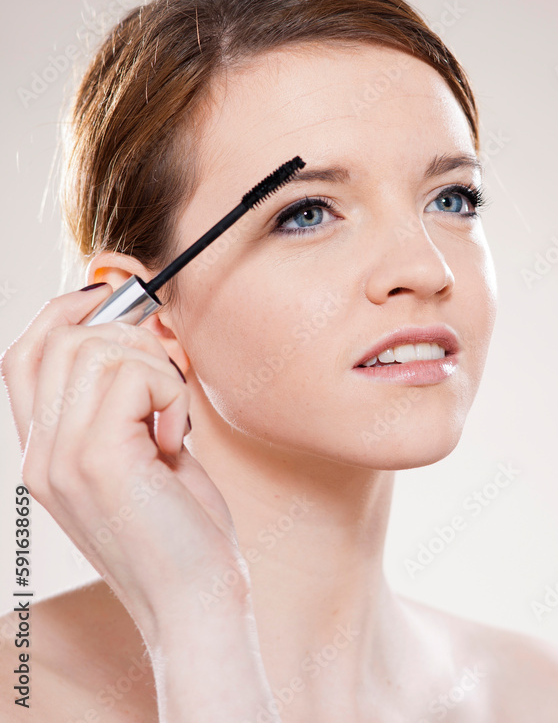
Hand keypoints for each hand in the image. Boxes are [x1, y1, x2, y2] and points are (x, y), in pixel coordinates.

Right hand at [1, 284, 252, 647]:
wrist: (194, 602)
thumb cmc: (179, 527)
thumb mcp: (138, 453)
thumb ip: (119, 399)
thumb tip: (131, 321)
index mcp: (41, 452)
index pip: (22, 355)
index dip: (62, 310)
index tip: (109, 296)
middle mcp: (39, 455)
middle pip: (61, 338)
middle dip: (128, 336)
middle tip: (167, 377)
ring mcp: (62, 458)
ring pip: (99, 348)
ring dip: (156, 367)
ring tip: (171, 418)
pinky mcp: (99, 459)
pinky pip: (136, 375)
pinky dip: (172, 393)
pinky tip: (176, 439)